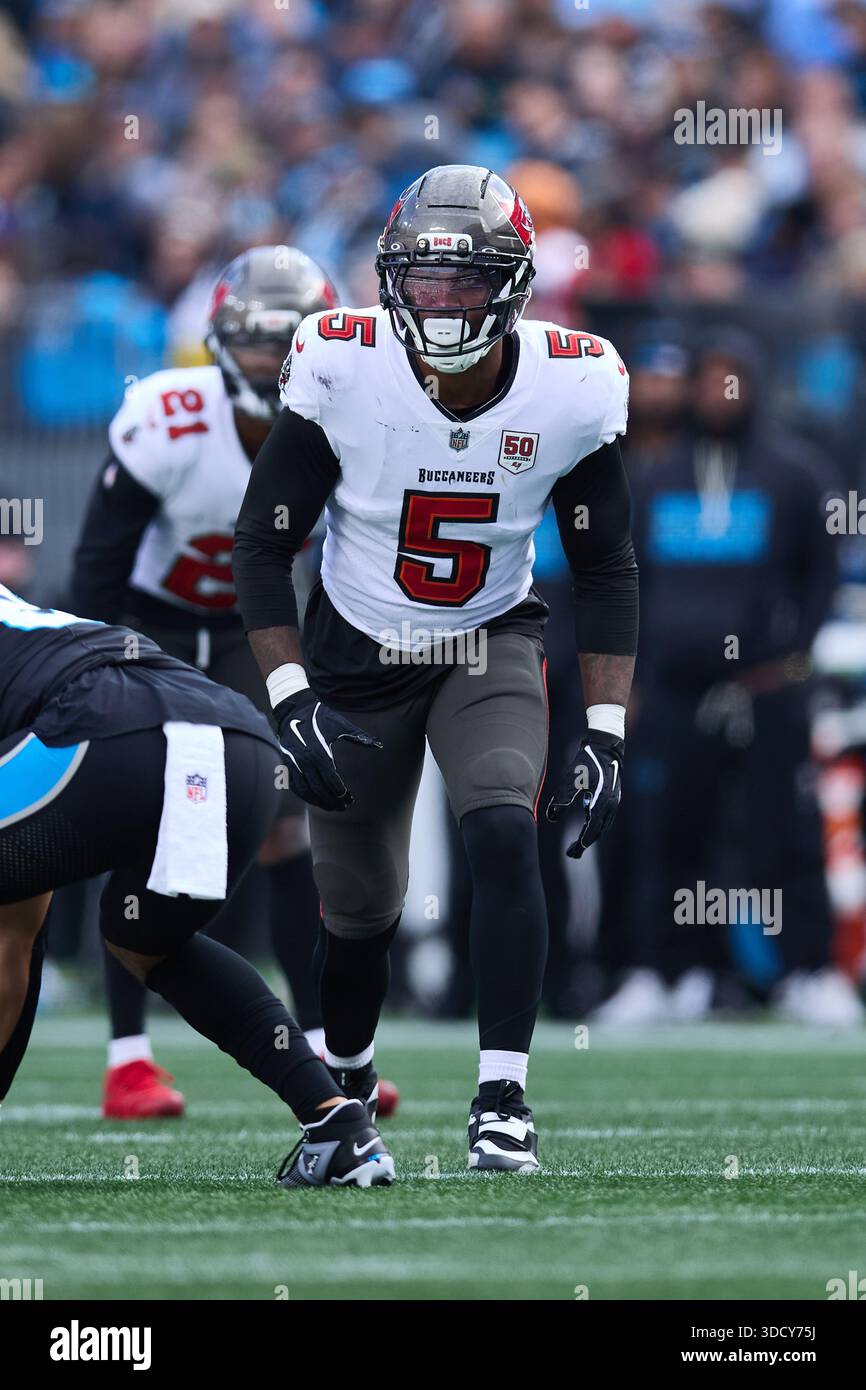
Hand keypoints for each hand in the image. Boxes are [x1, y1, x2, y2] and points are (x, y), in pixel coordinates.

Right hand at [275, 689, 380, 811]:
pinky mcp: (285, 763)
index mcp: (319, 753)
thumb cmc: (320, 717)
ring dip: (318, 802)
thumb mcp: (340, 724)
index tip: (350, 800)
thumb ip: (359, 737)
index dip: (341, 794)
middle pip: (319, 790)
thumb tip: (379, 745)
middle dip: (332, 802)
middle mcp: (304, 761)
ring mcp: (293, 764)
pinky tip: (313, 799)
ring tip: (330, 807)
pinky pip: (294, 786)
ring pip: (306, 791)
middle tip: (342, 807)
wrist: (295, 709)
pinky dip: (304, 796)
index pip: (332, 781)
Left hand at [545, 729, 622, 858]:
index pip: (592, 829)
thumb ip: (561, 799)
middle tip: (572, 853)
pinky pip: (606, 818)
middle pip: (598, 831)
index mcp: (601, 802)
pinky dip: (597, 826)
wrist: (604, 747)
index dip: (582, 843)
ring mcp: (614, 801)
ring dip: (591, 836)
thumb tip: (551, 818)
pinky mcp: (614, 797)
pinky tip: (587, 826)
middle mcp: (611, 805)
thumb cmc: (585, 762)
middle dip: (585, 843)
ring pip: (603, 825)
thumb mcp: (569, 780)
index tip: (573, 853)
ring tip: (578, 844)